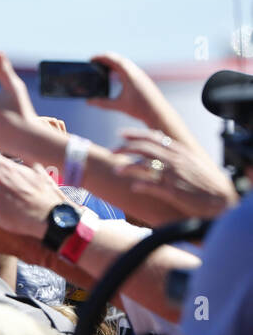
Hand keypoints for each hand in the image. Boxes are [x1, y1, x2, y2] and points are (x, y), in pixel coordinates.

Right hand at [87, 53, 195, 145]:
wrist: (159, 113)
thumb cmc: (140, 109)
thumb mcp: (119, 106)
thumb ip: (102, 103)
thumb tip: (88, 102)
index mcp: (129, 74)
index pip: (113, 59)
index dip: (100, 57)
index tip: (90, 59)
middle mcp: (136, 72)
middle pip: (118, 59)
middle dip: (105, 59)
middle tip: (93, 62)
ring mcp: (140, 75)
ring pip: (124, 63)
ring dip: (113, 63)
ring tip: (101, 68)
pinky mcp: (142, 80)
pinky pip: (128, 69)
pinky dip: (119, 68)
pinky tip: (114, 76)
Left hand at [113, 129, 237, 219]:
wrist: (221, 200)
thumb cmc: (207, 183)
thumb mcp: (193, 161)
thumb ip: (176, 152)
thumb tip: (160, 140)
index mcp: (180, 152)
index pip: (153, 138)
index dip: (135, 134)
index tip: (121, 134)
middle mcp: (175, 160)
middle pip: (144, 148)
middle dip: (124, 148)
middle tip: (111, 151)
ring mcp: (173, 175)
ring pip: (144, 165)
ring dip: (127, 166)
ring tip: (116, 170)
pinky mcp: (173, 191)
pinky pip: (151, 185)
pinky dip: (140, 185)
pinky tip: (133, 187)